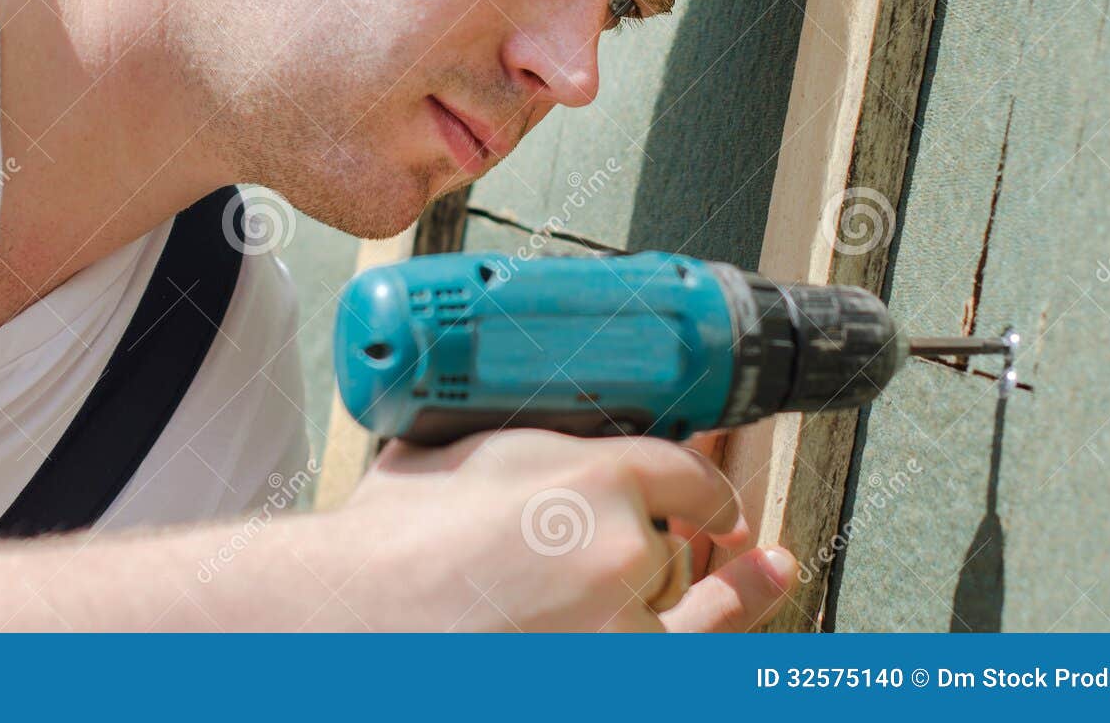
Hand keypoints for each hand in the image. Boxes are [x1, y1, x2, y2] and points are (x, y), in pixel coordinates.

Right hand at [338, 428, 796, 631]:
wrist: (347, 626)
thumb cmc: (380, 549)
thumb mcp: (451, 454)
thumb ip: (507, 442)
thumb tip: (518, 437)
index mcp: (592, 478)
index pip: (684, 475)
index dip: (703, 486)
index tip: (709, 495)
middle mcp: (623, 552)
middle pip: (671, 546)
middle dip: (653, 544)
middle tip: (683, 540)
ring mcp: (620, 630)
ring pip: (674, 609)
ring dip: (700, 596)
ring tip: (762, 571)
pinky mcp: (608, 672)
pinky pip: (677, 654)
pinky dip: (712, 630)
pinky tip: (743, 598)